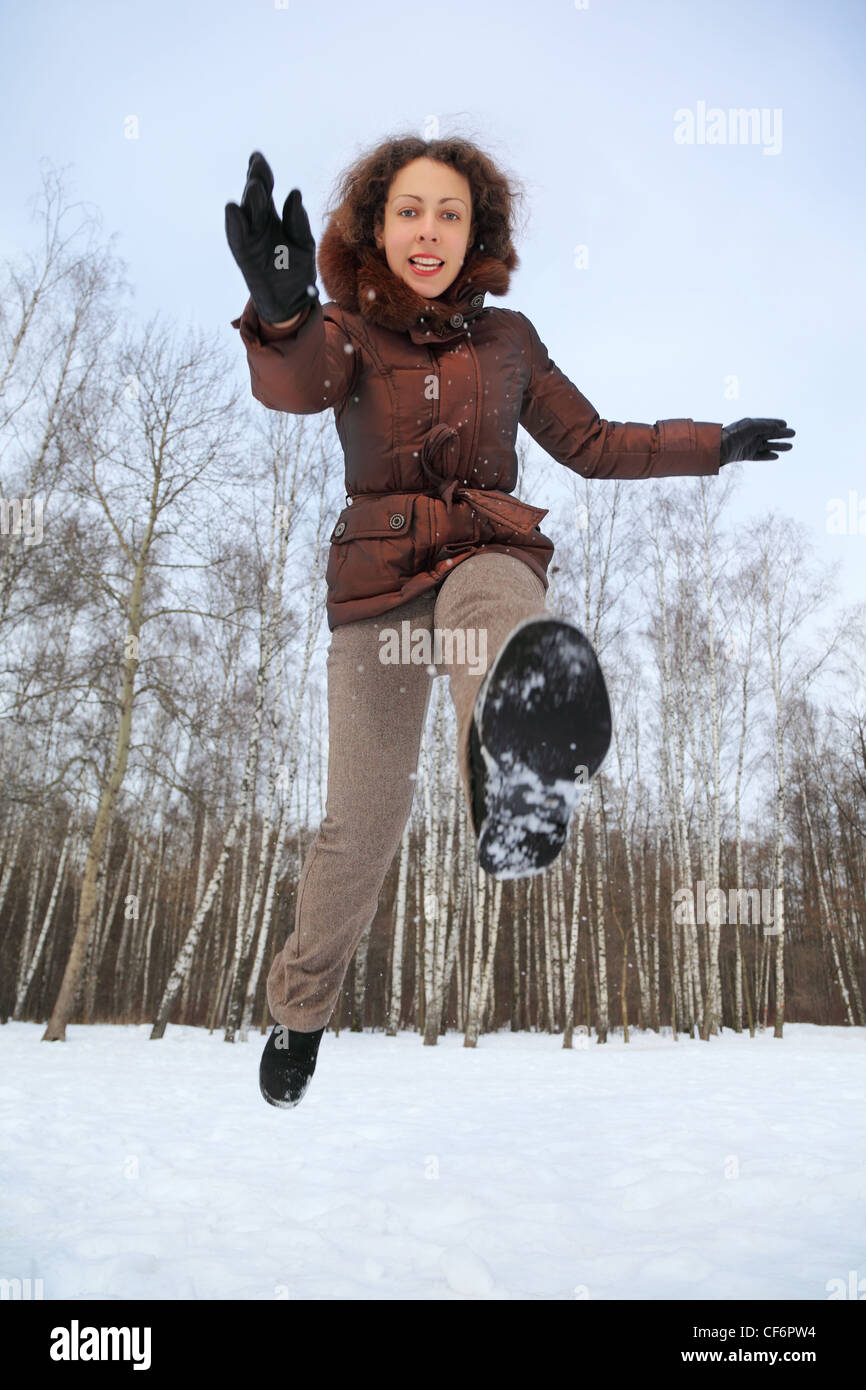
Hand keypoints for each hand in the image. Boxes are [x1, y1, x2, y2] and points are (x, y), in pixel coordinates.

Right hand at [225, 151, 317, 323]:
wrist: (291, 301)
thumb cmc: (296, 270)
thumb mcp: (304, 242)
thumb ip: (298, 220)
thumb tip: (294, 193)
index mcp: (272, 217)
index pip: (265, 188)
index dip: (261, 172)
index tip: (257, 157)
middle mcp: (257, 224)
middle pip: (255, 196)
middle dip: (256, 180)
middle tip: (258, 164)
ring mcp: (249, 238)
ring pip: (246, 213)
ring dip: (249, 199)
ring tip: (255, 186)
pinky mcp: (243, 254)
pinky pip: (237, 236)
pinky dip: (235, 223)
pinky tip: (234, 208)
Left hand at [720, 418, 794, 465]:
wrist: (720, 447)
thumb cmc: (735, 434)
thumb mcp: (752, 427)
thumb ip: (766, 426)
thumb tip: (779, 428)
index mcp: (751, 425)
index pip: (767, 424)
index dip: (776, 424)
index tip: (786, 424)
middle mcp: (751, 435)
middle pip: (769, 434)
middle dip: (782, 434)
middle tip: (793, 434)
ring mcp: (749, 445)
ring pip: (767, 446)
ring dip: (779, 446)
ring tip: (790, 447)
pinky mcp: (746, 455)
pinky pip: (760, 456)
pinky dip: (768, 456)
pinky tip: (776, 456)